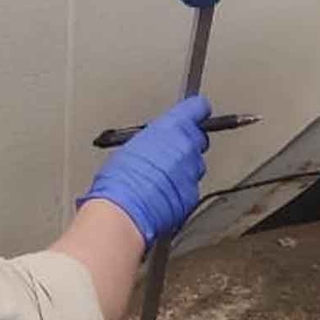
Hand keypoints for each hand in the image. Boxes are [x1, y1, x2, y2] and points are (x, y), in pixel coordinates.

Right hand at [78, 95, 211, 244]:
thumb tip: (157, 143)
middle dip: (187, 144)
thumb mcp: (132, 145)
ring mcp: (192, 173)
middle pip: (198, 140)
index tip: (199, 109)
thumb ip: (154, 140)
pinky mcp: (193, 195)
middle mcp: (187, 148)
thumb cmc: (120, 179)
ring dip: (183, 169)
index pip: (196, 109)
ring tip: (159, 177)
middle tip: (169, 152)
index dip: (198, 110)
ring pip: (194, 166)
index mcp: (171, 129)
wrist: (125, 210)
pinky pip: (190, 187)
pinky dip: (180, 189)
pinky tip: (162, 193)